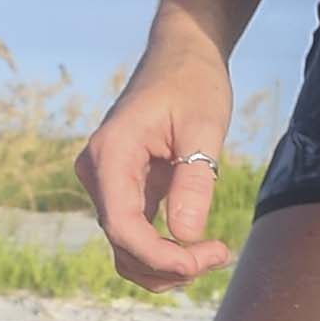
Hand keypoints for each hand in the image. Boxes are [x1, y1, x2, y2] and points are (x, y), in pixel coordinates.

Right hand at [76, 27, 236, 287]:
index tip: (208, 257)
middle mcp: (98, 173)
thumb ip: (194, 180)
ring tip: (213, 253)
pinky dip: (163, 250)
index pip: (123, 226)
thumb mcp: (204, 127)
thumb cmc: (193, 83)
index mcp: (110, 154)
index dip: (162, 256)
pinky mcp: (122, 189)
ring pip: (125, 249)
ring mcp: (106, 183)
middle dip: (170, 264)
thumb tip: (187, 236)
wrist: (181, 55)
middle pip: (122, 245)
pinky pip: (134, 234)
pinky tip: (199, 247)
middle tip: (221, 253)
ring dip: (165, 265)